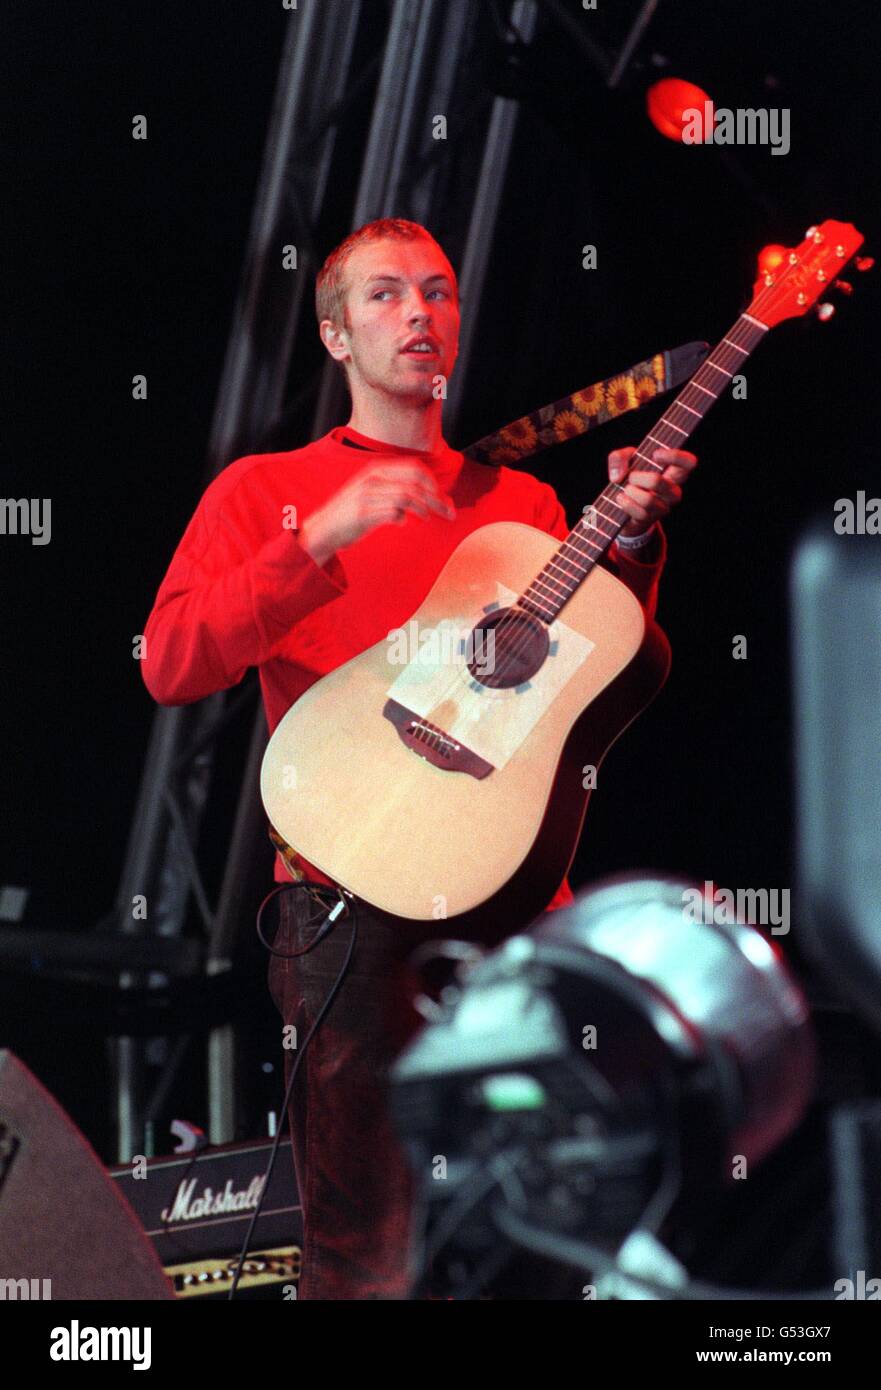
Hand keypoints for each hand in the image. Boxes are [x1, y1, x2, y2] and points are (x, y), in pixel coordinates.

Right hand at [300, 460, 455, 564]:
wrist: (321, 530)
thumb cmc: (351, 515)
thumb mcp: (372, 495)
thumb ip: (395, 494)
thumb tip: (426, 503)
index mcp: (376, 471)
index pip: (415, 469)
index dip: (433, 483)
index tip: (443, 499)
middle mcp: (372, 479)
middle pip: (415, 482)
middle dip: (436, 497)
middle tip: (449, 512)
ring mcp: (367, 495)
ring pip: (407, 496)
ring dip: (424, 508)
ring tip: (429, 518)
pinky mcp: (362, 513)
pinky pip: (392, 512)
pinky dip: (402, 516)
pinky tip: (403, 522)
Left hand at [607, 446, 697, 536]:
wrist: (622, 508)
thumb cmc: (630, 478)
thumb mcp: (624, 460)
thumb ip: (618, 458)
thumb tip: (618, 476)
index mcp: (674, 473)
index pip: (689, 463)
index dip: (675, 456)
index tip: (655, 454)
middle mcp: (673, 491)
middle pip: (657, 482)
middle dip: (637, 477)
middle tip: (631, 477)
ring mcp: (664, 507)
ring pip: (647, 500)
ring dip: (630, 492)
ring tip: (626, 489)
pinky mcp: (651, 519)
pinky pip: (639, 512)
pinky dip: (626, 503)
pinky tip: (621, 498)